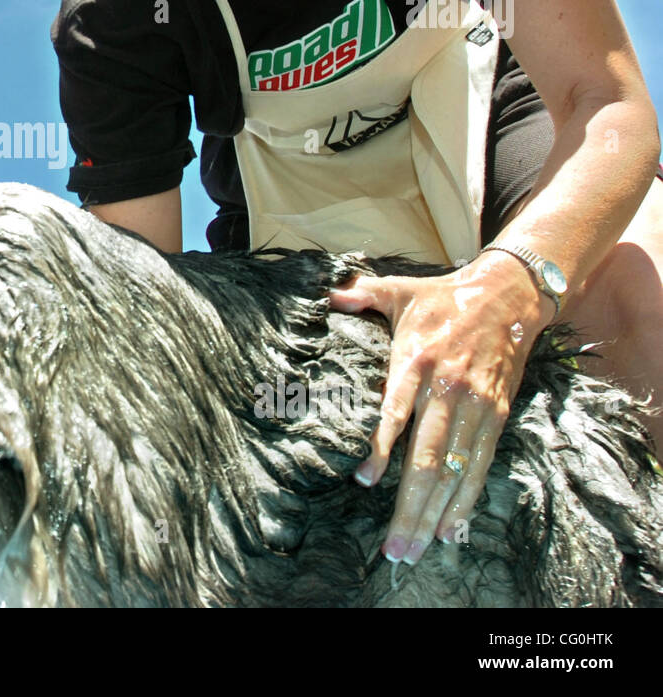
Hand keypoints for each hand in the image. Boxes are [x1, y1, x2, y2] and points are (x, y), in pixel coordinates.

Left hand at [330, 252, 552, 564]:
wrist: (510, 294)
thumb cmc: (444, 296)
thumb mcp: (400, 289)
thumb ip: (362, 294)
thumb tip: (329, 294)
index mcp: (417, 361)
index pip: (396, 411)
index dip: (382, 448)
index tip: (365, 480)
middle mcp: (447, 390)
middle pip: (427, 458)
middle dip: (410, 506)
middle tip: (393, 547)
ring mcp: (475, 407)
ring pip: (454, 471)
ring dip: (435, 514)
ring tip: (415, 549)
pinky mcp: (496, 416)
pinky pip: (480, 465)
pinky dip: (466, 500)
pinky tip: (452, 529)